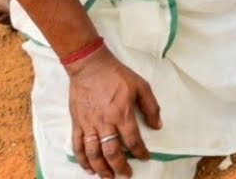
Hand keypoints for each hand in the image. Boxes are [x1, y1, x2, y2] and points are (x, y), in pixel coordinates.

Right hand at [68, 47, 160, 177]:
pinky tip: (88, 168)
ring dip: (101, 168)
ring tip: (108, 177)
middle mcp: (105, 122)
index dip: (141, 152)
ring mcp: (89, 124)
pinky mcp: (77, 123)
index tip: (145, 158)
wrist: (90, 67)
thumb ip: (151, 107)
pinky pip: (78, 146)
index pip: (133, 140)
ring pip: (94, 153)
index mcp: (123, 114)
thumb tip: (157, 126)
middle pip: (112, 152)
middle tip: (126, 174)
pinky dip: (82, 159)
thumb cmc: (117, 76)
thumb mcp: (141, 86)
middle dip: (120, 167)